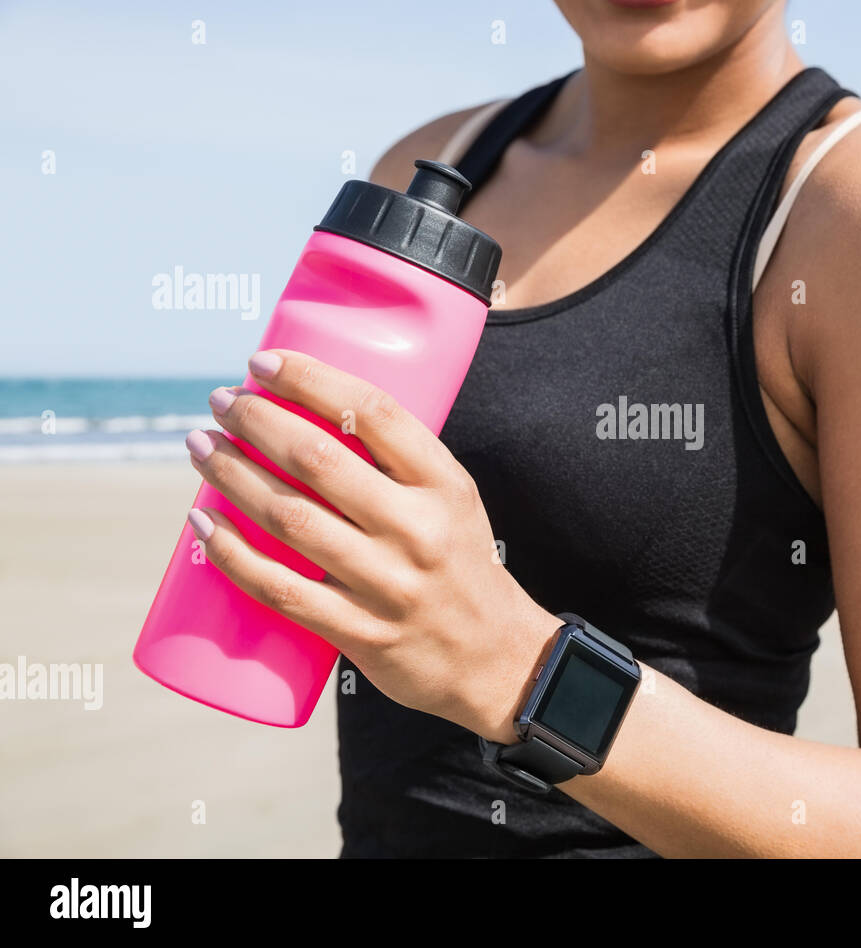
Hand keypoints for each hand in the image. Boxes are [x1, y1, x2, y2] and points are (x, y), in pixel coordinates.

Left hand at [184, 349, 559, 742]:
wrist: (497, 660)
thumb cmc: (460, 567)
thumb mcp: (453, 502)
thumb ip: (398, 465)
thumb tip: (310, 412)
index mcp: (445, 485)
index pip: (374, 412)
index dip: (310, 379)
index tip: (264, 362)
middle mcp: (418, 530)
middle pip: (318, 459)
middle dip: (255, 420)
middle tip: (221, 403)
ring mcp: (387, 584)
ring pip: (290, 518)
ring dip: (231, 476)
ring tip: (201, 449)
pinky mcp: (361, 634)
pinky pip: (281, 589)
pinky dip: (232, 554)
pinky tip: (203, 525)